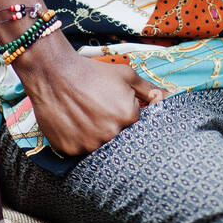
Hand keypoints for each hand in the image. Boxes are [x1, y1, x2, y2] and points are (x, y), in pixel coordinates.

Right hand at [15, 36, 169, 156]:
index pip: (134, 124)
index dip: (124, 113)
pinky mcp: (70, 149)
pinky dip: (77, 139)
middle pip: (118, 138)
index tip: (112, 106)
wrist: (53, 72)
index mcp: (128, 117)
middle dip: (111, 125)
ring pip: (98, 146)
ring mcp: (89, 144)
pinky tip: (73, 122)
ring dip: (94, 134)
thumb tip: (169, 94)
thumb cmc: (91, 72)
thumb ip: (148, 89)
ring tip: (84, 114)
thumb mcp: (125, 75)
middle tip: (97, 111)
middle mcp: (110, 134)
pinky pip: (79, 150)